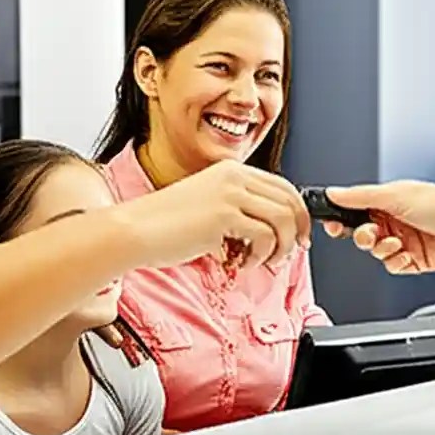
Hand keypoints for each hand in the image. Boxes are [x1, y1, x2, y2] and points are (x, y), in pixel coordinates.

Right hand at [120, 159, 309, 269]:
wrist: (134, 230)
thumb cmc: (164, 225)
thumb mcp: (208, 205)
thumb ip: (237, 209)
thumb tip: (268, 229)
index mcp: (231, 170)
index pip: (283, 186)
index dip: (299, 212)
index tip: (300, 234)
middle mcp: (234, 177)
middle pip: (289, 201)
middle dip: (298, 231)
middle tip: (292, 252)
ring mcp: (230, 193)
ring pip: (283, 219)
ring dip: (281, 246)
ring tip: (265, 261)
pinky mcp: (224, 215)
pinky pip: (264, 237)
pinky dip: (260, 256)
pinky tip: (241, 263)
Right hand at [321, 181, 434, 273]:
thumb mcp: (396, 195)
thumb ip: (360, 196)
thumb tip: (333, 192)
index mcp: (387, 200)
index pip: (354, 208)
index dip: (340, 216)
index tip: (330, 222)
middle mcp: (392, 220)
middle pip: (359, 232)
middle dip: (360, 235)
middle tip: (369, 233)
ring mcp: (401, 240)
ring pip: (373, 252)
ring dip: (381, 249)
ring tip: (395, 242)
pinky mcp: (411, 260)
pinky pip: (390, 266)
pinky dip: (395, 261)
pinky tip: (406, 253)